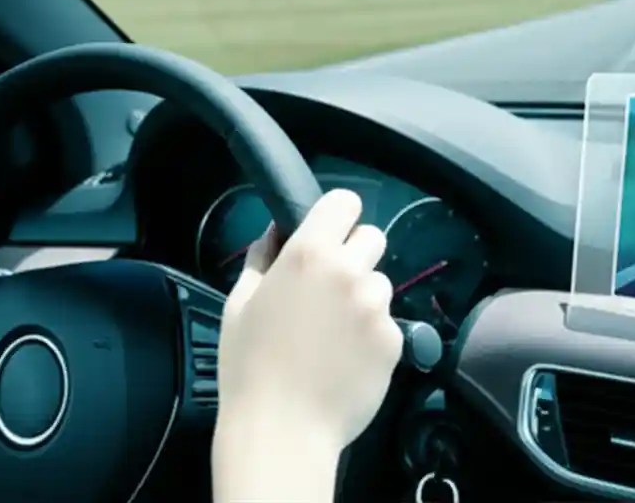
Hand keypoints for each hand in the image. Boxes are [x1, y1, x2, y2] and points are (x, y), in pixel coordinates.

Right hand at [213, 189, 401, 501]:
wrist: (283, 431)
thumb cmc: (249, 367)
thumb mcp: (239, 305)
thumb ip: (261, 258)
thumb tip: (275, 231)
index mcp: (309, 253)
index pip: (345, 202)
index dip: (337, 218)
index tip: (328, 237)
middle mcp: (350, 271)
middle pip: (372, 238)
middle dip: (355, 255)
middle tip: (331, 288)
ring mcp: (377, 307)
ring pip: (381, 284)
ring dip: (364, 298)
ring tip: (335, 334)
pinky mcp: (395, 340)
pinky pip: (389, 324)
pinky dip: (372, 336)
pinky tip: (346, 360)